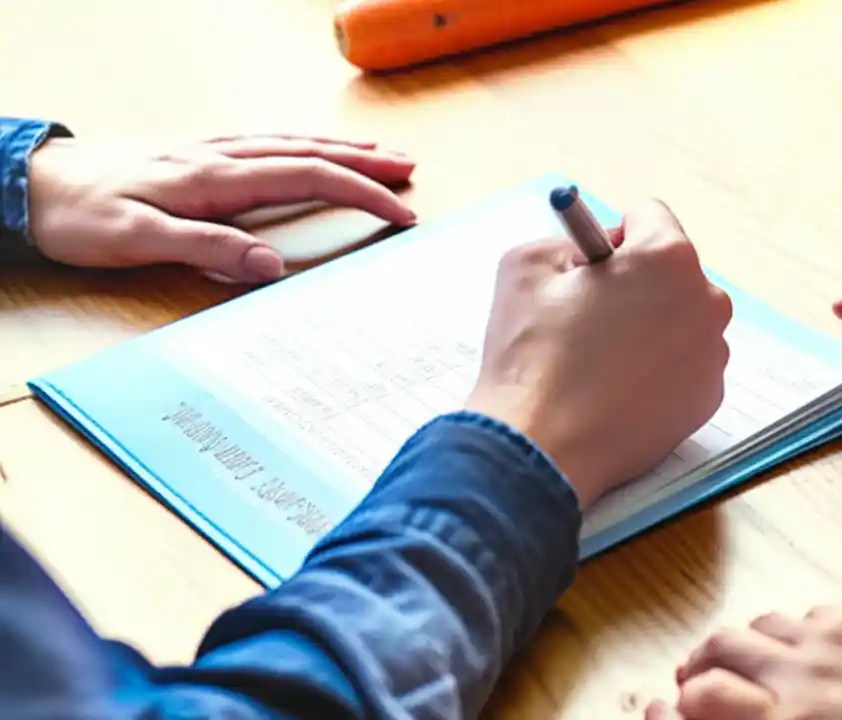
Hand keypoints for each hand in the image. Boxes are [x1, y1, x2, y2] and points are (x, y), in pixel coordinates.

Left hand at [27, 133, 416, 282]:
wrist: (36, 185)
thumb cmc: (84, 217)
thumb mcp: (140, 241)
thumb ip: (208, 249)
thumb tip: (271, 264)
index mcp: (216, 179)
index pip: (308, 179)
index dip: (360, 193)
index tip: (400, 211)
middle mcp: (220, 157)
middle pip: (310, 152)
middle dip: (366, 162)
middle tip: (411, 170)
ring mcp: (210, 151)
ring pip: (291, 142)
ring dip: (341, 148)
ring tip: (381, 153)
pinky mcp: (197, 154)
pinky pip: (267, 142)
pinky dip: (304, 144)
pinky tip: (311, 148)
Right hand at [464, 200, 732, 506]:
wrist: (542, 446)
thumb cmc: (532, 356)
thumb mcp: (526, 266)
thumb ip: (567, 241)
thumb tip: (590, 255)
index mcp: (667, 257)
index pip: (649, 216)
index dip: (611, 238)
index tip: (592, 266)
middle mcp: (705, 301)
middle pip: (672, 271)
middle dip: (637, 283)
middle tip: (592, 315)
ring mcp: (712, 354)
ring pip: (681, 319)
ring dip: (650, 327)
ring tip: (602, 359)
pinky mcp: (708, 398)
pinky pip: (685, 365)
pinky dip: (658, 369)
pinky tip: (617, 388)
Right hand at [647, 604, 841, 719]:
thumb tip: (720, 714)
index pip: (697, 700)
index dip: (671, 708)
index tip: (665, 711)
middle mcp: (805, 674)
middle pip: (718, 649)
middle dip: (700, 668)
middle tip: (697, 686)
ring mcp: (841, 637)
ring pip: (762, 623)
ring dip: (747, 646)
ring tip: (751, 667)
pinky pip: (813, 612)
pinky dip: (802, 632)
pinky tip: (814, 656)